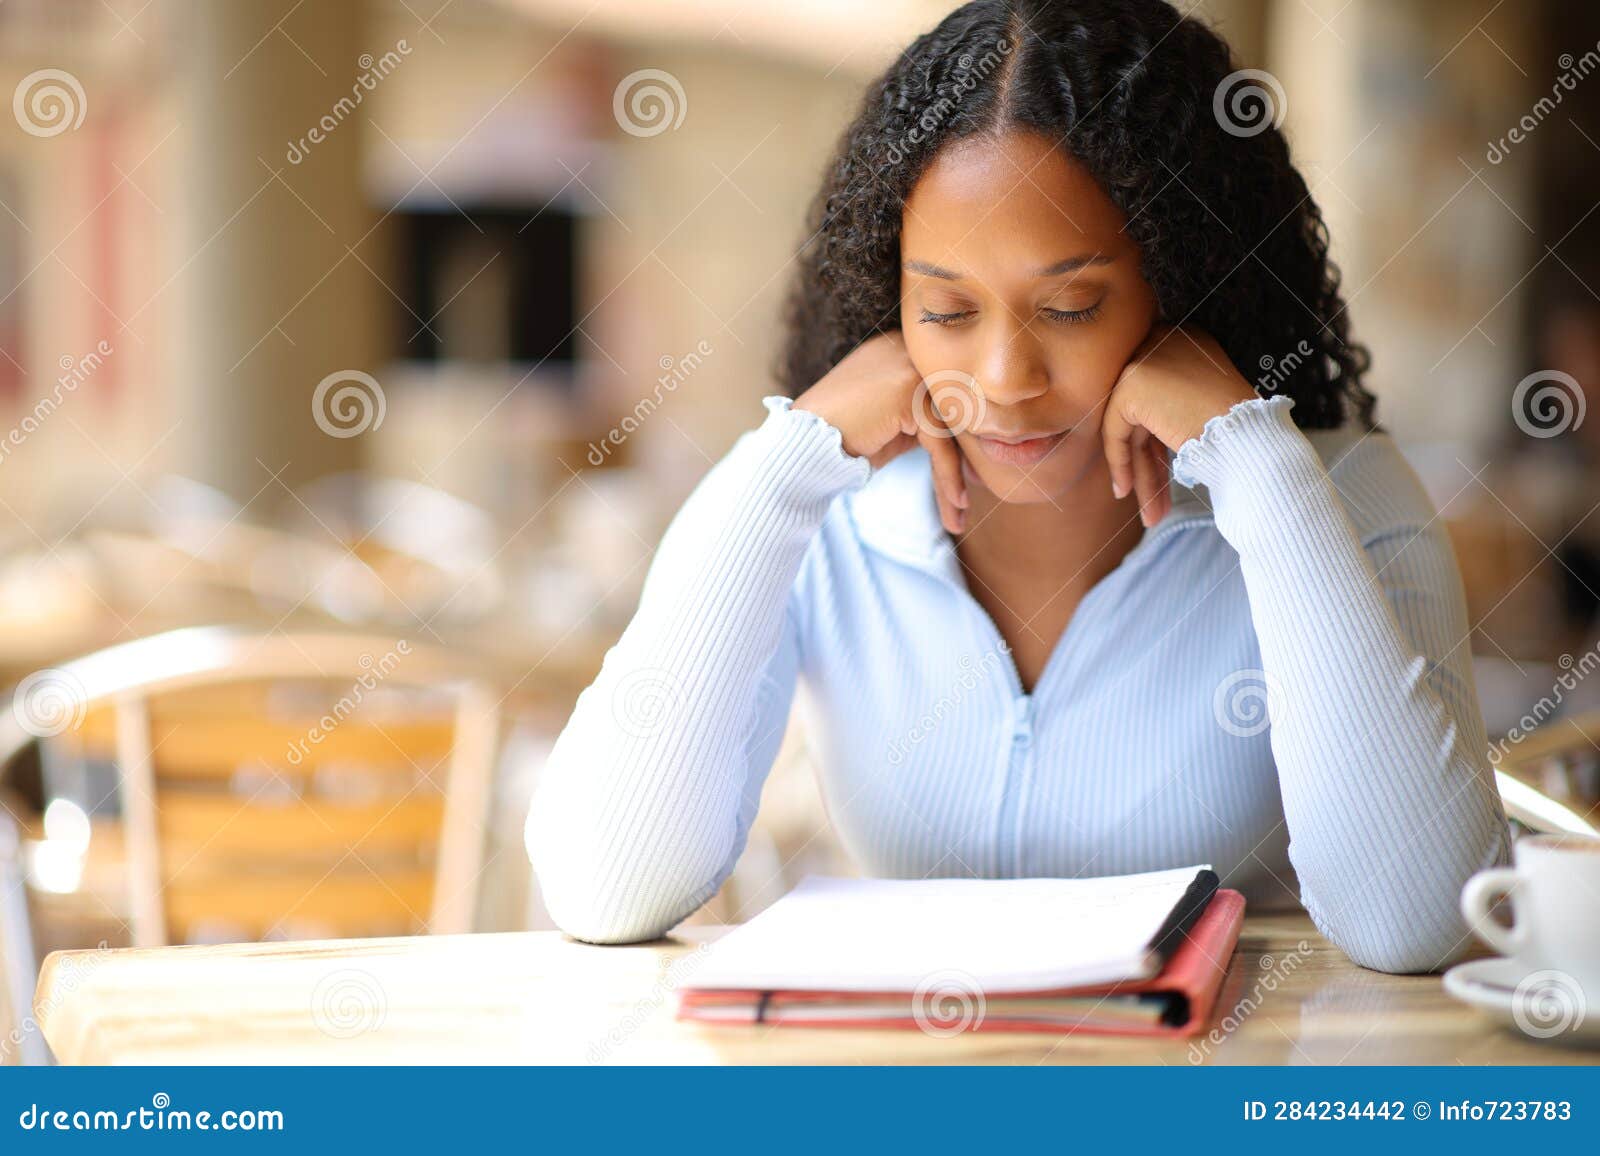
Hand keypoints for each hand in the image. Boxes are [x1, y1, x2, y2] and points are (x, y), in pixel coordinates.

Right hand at [793, 331, 969, 533]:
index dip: (962, 440)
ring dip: (955, 474)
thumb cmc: (842, 437)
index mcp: (904, 351)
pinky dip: (946, 474)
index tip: (972, 477)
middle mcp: (908, 350)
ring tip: (960, 512)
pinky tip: (955, 501)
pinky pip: (938, 438)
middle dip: (965, 458)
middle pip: (954, 409)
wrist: (800, 444)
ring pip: (950, 427)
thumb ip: (928, 420)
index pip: (947, 397)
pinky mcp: (907, 389)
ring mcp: (909, 365)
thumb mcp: (894, 424)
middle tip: (970, 497)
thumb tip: (975, 444)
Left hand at [1102, 325, 1257, 526]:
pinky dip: (1120, 463)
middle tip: (1154, 504)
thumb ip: (1170, 410)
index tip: (1158, 476)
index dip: (1154, 441)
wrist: (1250, 432)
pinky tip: (1126, 492)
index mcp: (1185, 341)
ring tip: (1149, 515)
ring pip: (1130, 426)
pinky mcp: (1131, 384)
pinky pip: (1115, 430)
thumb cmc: (1241, 427)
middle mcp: (1164, 341)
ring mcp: (1145, 359)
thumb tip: (1136, 436)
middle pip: (1143, 413)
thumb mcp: (1202, 407)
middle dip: (1149, 465)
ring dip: (1140, 474)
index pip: (1156, 396)